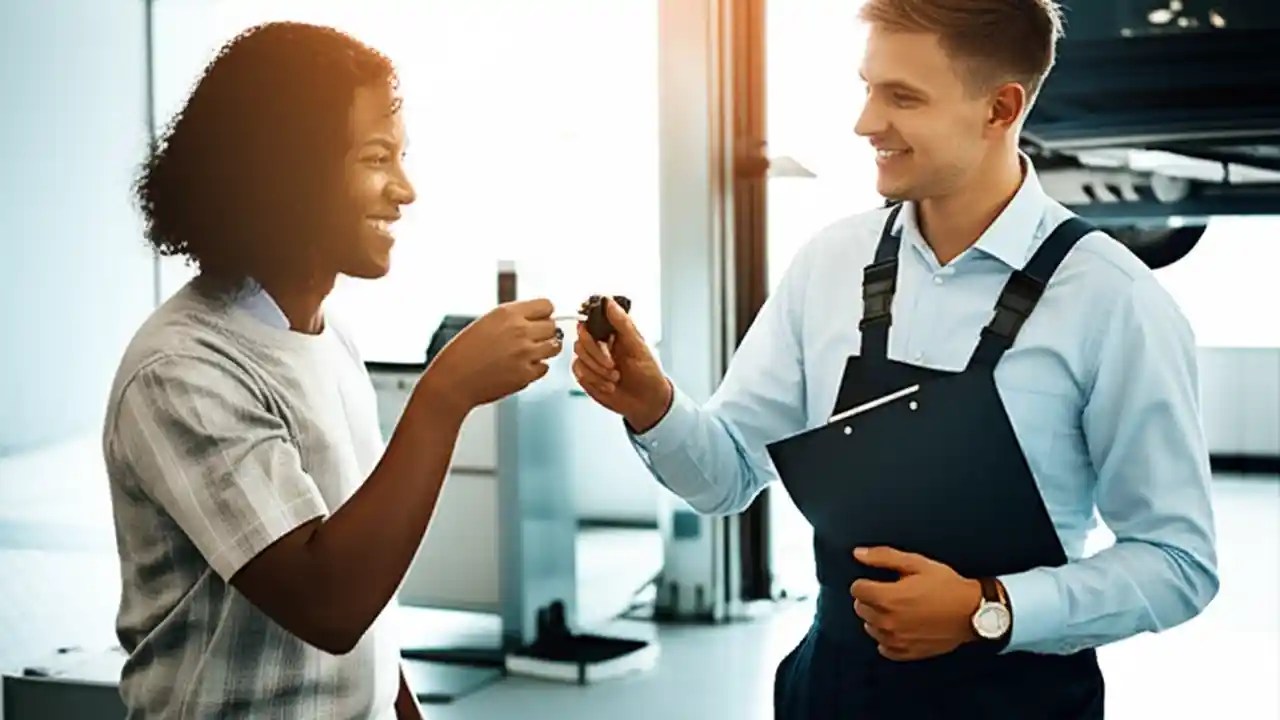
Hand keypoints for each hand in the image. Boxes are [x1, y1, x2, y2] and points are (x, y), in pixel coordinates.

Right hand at [421, 298, 561, 413]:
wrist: (453, 380)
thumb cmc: (463, 352)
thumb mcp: (486, 322)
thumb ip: (513, 318)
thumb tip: (536, 318)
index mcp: (508, 313)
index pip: (546, 306)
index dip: (543, 314)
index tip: (539, 320)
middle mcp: (519, 331)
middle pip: (553, 326)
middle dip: (544, 332)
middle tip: (531, 340)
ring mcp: (525, 353)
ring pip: (554, 346)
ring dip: (544, 349)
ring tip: (528, 353)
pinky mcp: (526, 374)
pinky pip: (545, 367)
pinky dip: (536, 368)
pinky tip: (520, 367)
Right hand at [572, 297, 671, 431]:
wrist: (646, 403)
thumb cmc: (648, 373)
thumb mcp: (638, 346)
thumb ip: (622, 323)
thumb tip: (609, 302)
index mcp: (613, 331)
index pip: (592, 318)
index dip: (590, 325)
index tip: (600, 338)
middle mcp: (600, 343)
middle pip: (582, 338)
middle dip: (597, 354)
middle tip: (613, 364)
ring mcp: (592, 359)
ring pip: (579, 356)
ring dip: (597, 370)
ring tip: (615, 377)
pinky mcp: (586, 374)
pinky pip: (578, 372)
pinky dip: (593, 380)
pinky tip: (608, 385)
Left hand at [849, 546, 981, 661]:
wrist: (974, 612)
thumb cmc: (947, 586)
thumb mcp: (916, 563)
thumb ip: (883, 557)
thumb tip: (858, 554)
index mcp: (888, 598)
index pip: (856, 590)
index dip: (866, 582)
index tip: (879, 581)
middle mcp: (888, 621)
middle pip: (860, 608)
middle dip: (871, 598)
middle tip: (890, 593)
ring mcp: (896, 640)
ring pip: (870, 628)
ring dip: (877, 618)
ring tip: (898, 609)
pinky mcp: (907, 653)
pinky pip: (884, 647)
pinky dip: (888, 638)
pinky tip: (901, 627)